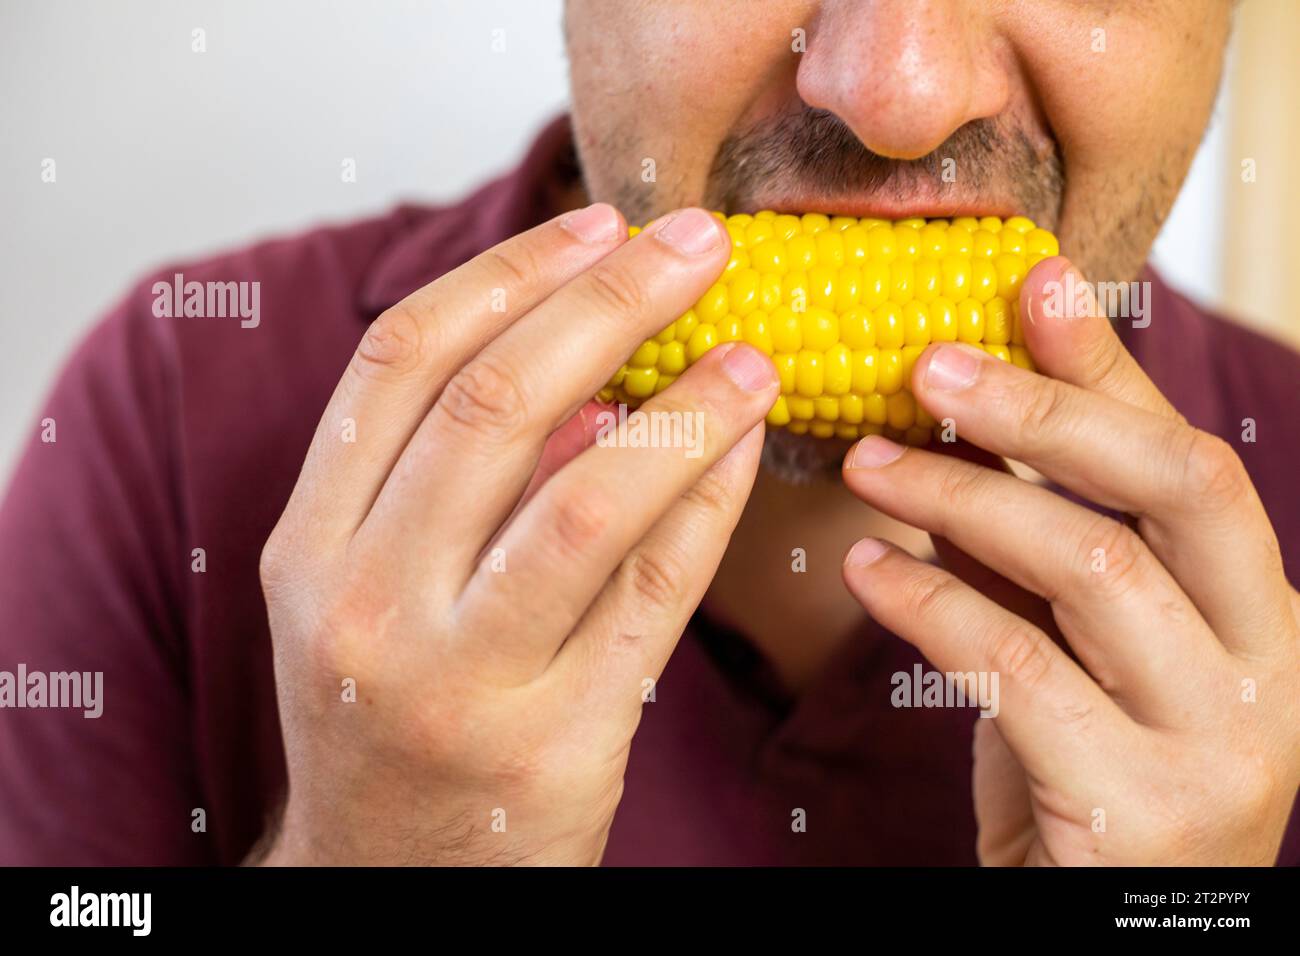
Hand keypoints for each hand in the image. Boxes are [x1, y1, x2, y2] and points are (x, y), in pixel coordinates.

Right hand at [257, 204, 777, 864]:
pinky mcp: (560, 743)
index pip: (402, 362)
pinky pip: (655, 595)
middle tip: (697, 244)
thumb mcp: (368, 590)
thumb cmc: (390, 712)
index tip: (598, 222)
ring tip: (752, 353)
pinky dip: (709, 506)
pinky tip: (748, 450)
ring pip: (586, 499)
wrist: (389, 881)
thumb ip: (442, 478)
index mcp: (307, 545)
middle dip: (610, 300)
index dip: (511, 274)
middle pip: (497, 405)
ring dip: (684, 407)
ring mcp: (461, 682)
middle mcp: (368, 606)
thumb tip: (582, 368)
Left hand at [840, 255, 1299, 865]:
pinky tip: (867, 570)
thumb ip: (1043, 549)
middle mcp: (1269, 664)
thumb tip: (962, 423)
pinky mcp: (1145, 809)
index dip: (1109, 367)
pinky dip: (930, 608)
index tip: (1033, 279)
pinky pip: (1018, 671)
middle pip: (1176, 486)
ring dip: (963, 500)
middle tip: (931, 364)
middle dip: (1048, 410)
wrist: (1104, 931)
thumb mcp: (1078, 648)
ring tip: (867, 463)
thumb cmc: (1083, 776)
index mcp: (1257, 611)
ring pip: (1092, 568)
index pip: (1188, 457)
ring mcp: (1223, 741)